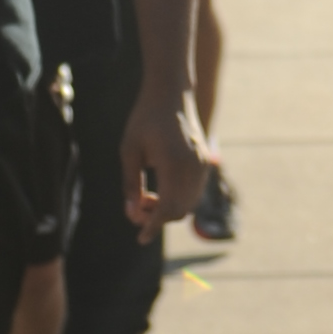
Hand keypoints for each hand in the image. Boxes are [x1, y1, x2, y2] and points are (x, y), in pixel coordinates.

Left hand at [122, 78, 210, 227]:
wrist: (170, 95)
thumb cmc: (144, 119)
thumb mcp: (129, 150)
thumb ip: (130, 183)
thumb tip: (131, 212)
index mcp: (173, 162)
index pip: (167, 207)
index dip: (153, 226)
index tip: (140, 238)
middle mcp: (192, 166)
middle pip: (179, 210)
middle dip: (156, 218)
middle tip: (135, 209)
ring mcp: (201, 165)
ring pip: (188, 204)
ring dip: (167, 210)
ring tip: (145, 197)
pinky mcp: (204, 163)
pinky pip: (192, 193)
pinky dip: (177, 200)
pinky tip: (159, 191)